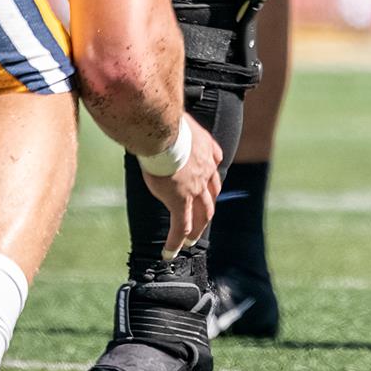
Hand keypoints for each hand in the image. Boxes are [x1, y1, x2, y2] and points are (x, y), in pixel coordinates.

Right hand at [143, 118, 223, 257]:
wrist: (163, 130)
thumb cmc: (164, 120)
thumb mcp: (176, 120)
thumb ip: (174, 124)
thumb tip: (158, 117)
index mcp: (207, 152)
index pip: (212, 172)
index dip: (209, 185)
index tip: (205, 191)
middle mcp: (206, 172)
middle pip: (211, 197)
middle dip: (207, 211)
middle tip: (202, 222)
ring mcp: (195, 188)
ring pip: (202, 216)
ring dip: (197, 230)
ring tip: (190, 241)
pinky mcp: (180, 201)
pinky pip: (181, 227)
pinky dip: (176, 241)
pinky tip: (170, 253)